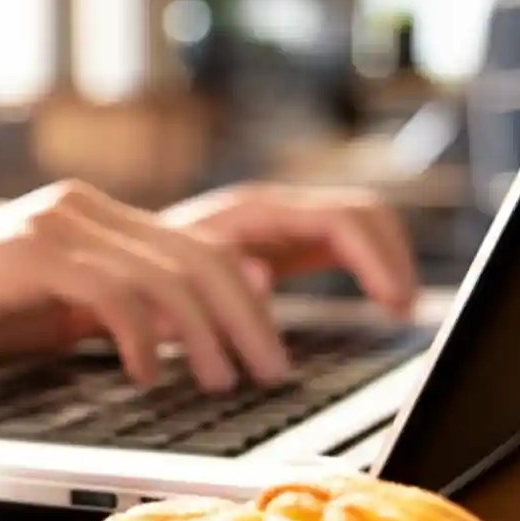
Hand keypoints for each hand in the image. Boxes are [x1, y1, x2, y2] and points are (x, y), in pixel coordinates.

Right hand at [0, 180, 415, 389]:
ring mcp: (56, 225)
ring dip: (208, 334)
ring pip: (167, 272)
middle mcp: (84, 210)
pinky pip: (110, 290)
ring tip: (224, 380)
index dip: (250, 299)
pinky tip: (146, 373)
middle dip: (248, 318)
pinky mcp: (27, 252)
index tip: (273, 352)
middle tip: (271, 371)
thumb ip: (127, 304)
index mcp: (97, 220)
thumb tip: (210, 317)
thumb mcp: (58, 309)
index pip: (199, 249)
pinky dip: (141, 335)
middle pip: (199, 256)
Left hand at [159, 183, 417, 318]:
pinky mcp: (286, 244)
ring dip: (390, 260)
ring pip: (362, 224)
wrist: (114, 273)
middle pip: (363, 212)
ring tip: (399, 309)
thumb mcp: (165, 288)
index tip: (395, 303)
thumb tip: (262, 278)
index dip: (376, 257)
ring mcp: (282, 223)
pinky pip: (347, 243)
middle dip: (393, 256)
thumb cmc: (135, 284)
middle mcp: (274, 210)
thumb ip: (206, 282)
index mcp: (253, 214)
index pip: (340, 219)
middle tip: (404, 310)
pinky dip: (373, 266)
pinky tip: (381, 301)